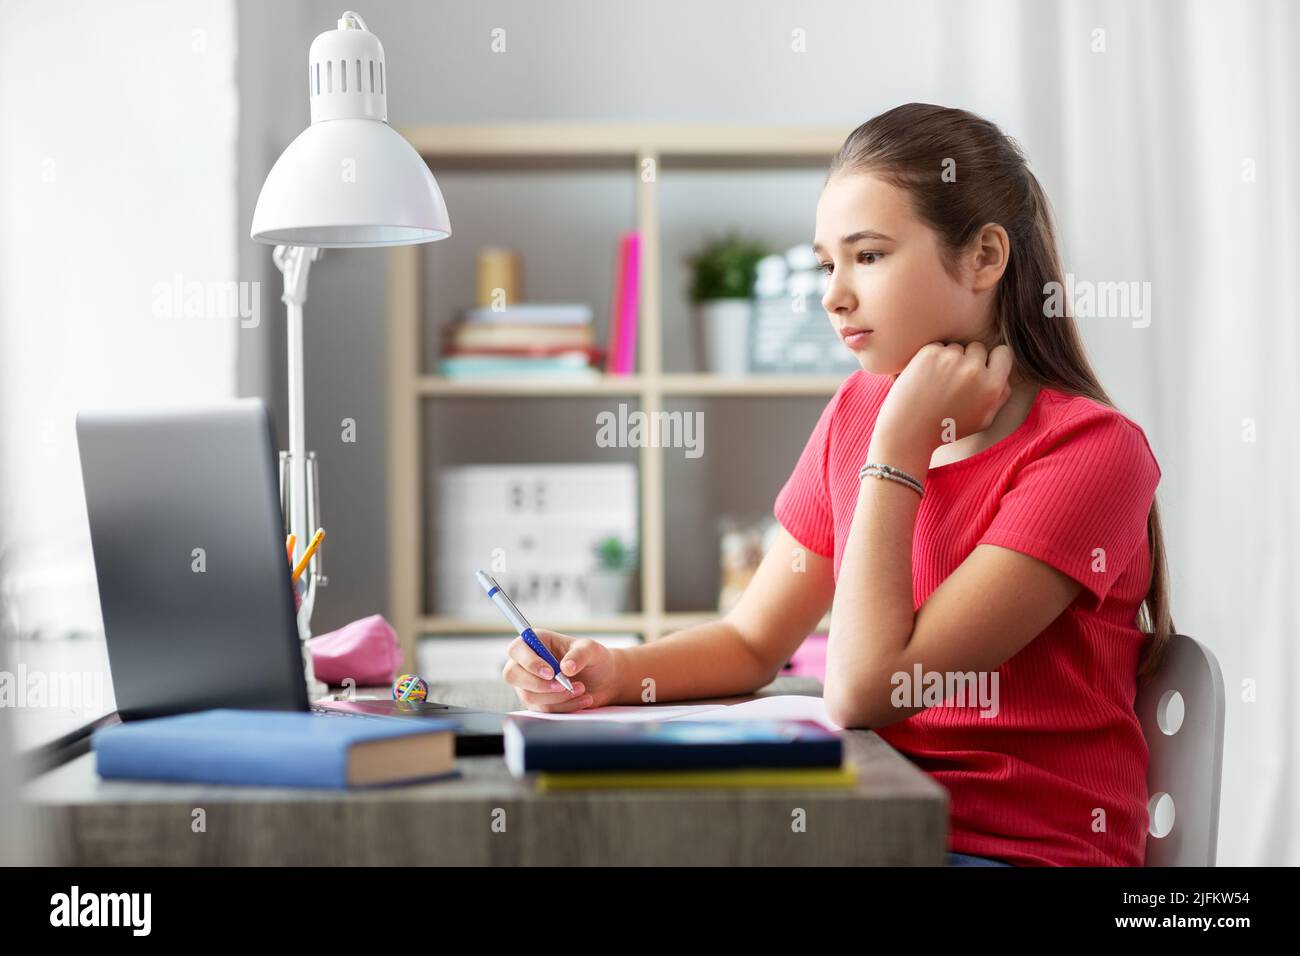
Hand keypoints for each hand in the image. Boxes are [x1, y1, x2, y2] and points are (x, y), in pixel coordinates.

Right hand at [502, 628, 622, 712]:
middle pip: (512, 675)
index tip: (551, 672)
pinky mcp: (537, 702)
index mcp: (536, 641)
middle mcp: (527, 662)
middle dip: (538, 684)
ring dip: (557, 696)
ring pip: (528, 695)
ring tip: (581, 689)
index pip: (517, 650)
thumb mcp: (591, 650)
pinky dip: (564, 707)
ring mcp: (529, 684)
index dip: (529, 662)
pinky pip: (543, 709)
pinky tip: (582, 700)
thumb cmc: (593, 659)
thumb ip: (579, 654)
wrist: (603, 680)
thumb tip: (566, 667)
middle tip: (564, 685)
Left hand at [871, 341, 1013, 460]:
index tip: (980, 369)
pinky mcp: (929, 354)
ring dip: (948, 359)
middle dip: (968, 360)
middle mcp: (974, 370)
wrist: (908, 431)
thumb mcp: (982, 421)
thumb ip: (999, 397)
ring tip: (936, 383)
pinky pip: (937, 347)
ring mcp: (951, 360)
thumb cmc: (945, 429)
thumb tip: (1005, 377)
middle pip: (978, 348)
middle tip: (953, 381)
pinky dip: (931, 358)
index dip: (992, 360)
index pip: (1003, 353)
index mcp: (992, 387)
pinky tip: (924, 378)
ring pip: (956, 347)